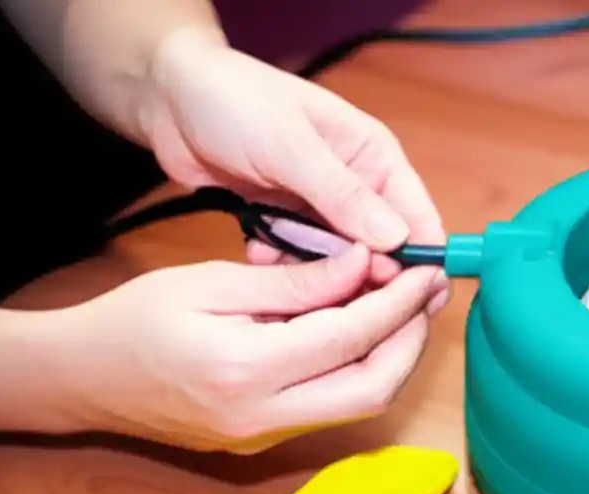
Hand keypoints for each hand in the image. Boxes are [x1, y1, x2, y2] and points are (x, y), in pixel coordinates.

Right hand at [57, 245, 447, 452]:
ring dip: (389, 358)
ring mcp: (263, 438)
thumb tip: (364, 264)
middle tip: (422, 295)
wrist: (78, 379)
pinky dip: (356, 370)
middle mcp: (262, 417)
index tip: (424, 271)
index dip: (397, 304)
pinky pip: (329, 408)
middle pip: (373, 390)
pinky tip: (356, 332)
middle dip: (410, 342)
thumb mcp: (211, 281)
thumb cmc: (133, 320)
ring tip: (397, 307)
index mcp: (245, 370)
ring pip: (358, 406)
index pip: (350, 339)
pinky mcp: (262, 442)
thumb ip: (295, 283)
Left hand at [138, 30, 444, 286]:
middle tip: (334, 296)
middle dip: (362, 277)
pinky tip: (259, 255)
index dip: (421, 263)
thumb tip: (398, 239)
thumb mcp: (290, 147)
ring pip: (340, 263)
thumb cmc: (232, 101)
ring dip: (316, 275)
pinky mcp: (287, 223)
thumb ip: (344, 195)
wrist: (167, 96)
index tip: (410, 302)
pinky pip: (301, 262)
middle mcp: (357, 186)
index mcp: (375, 158)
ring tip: (282, 265)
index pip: (418, 219)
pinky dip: (284, 268)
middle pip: (383, 251)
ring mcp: (321, 208)